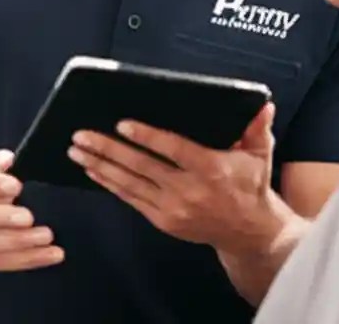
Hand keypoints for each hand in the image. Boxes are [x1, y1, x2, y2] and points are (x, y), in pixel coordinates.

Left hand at [68, 103, 281, 252]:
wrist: (248, 233)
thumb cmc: (251, 186)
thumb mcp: (260, 155)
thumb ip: (257, 128)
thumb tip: (261, 105)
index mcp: (211, 169)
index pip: (173, 149)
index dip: (147, 137)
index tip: (122, 124)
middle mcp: (189, 190)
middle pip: (141, 166)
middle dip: (107, 149)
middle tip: (81, 135)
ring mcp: (173, 209)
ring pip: (130, 184)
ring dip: (100, 166)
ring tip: (76, 151)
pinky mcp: (164, 221)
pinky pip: (131, 199)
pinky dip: (110, 184)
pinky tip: (93, 170)